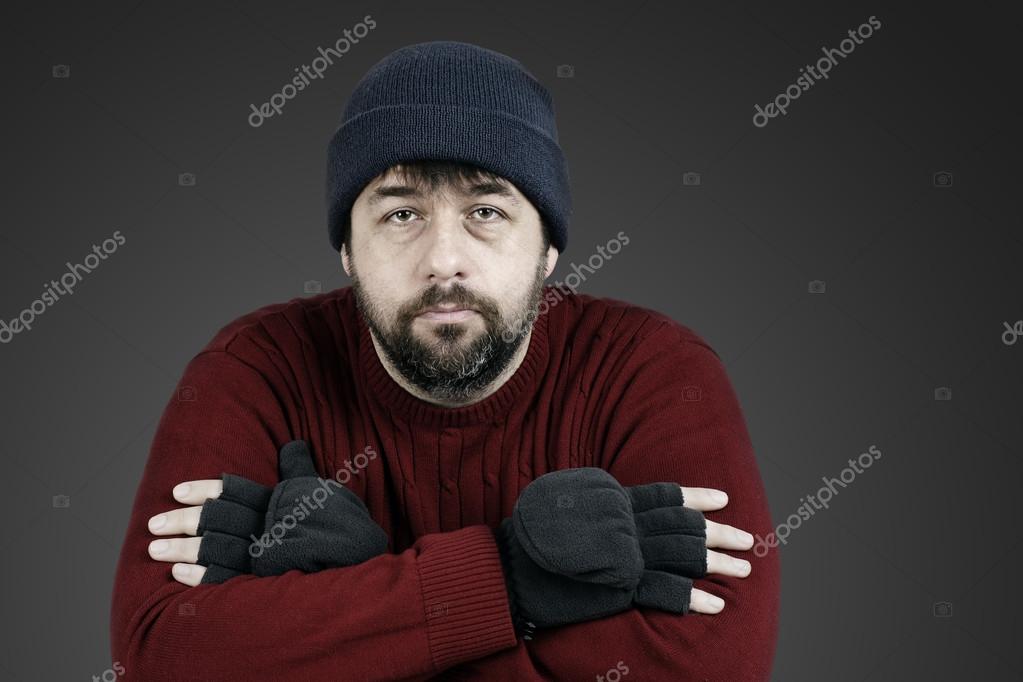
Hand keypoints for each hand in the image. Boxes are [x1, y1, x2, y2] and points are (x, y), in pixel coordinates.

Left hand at [147, 440, 387, 584]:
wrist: (362, 558)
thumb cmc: (342, 524)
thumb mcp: (322, 491)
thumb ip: (301, 470)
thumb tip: (293, 444)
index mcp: (279, 500)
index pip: (235, 490)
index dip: (204, 489)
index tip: (177, 491)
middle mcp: (270, 524)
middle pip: (217, 518)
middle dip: (182, 519)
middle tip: (154, 523)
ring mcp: (268, 552)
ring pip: (216, 546)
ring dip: (182, 547)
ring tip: (156, 548)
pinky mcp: (268, 578)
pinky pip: (229, 577)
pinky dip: (201, 575)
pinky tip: (179, 573)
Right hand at [495, 468, 754, 633]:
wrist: (510, 567)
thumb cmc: (532, 538)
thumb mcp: (568, 508)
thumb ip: (600, 508)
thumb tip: (621, 504)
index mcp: (614, 501)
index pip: (665, 496)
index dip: (697, 497)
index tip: (723, 499)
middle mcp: (625, 523)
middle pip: (684, 526)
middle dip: (721, 533)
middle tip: (749, 540)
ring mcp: (625, 553)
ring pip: (684, 554)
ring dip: (718, 563)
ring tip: (744, 571)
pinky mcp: (620, 584)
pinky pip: (666, 589)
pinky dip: (693, 597)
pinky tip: (716, 604)